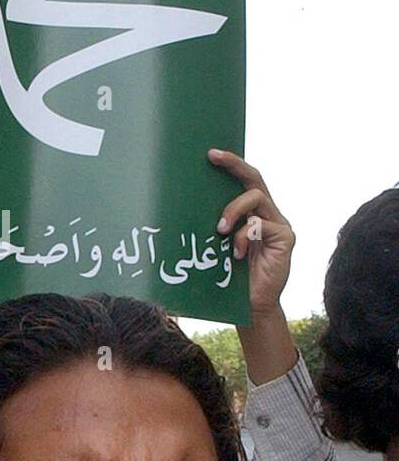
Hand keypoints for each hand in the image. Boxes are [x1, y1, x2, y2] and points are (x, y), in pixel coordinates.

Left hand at [208, 150, 294, 315]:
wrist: (252, 307)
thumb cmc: (230, 278)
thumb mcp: (215, 249)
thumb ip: (211, 230)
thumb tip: (175, 214)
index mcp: (252, 213)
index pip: (244, 180)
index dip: (231, 164)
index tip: (210, 154)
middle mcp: (268, 213)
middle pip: (254, 179)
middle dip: (234, 164)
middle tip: (213, 157)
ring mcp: (278, 224)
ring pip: (255, 198)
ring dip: (233, 209)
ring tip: (219, 230)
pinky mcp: (285, 238)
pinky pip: (260, 225)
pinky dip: (243, 237)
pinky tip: (237, 254)